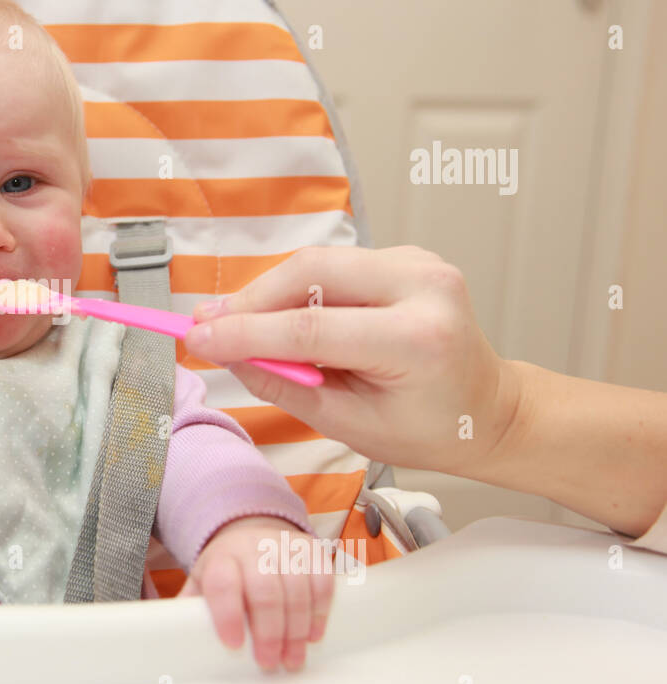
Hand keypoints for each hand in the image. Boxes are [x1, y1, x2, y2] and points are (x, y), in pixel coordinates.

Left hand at [178, 516, 333, 671]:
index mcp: (222, 558)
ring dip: (296, 630)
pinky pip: (322, 580)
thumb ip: (192, 609)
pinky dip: (319, 611)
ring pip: (297, 588)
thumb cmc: (226, 569)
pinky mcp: (311, 550)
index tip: (233, 645)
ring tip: (292, 658)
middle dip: (269, 632)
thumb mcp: (203, 582)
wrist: (251, 534)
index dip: (228, 615)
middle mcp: (253, 548)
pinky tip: (312, 634)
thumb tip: (176, 640)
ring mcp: (285, 546)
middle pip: (265, 590)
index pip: (223, 583)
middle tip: (269, 662)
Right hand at [184, 245, 519, 479]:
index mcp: (418, 339)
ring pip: (316, 262)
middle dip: (249, 300)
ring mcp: (417, 262)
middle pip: (310, 273)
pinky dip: (295, 289)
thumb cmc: (428, 428)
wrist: (487, 409)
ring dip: (267, 292)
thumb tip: (228, 354)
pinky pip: (332, 264)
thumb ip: (286, 385)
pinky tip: (276, 317)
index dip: (244, 332)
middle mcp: (424, 286)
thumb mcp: (351, 426)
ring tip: (231, 324)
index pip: (311, 328)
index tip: (197, 339)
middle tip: (205, 325)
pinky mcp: (404, 256)